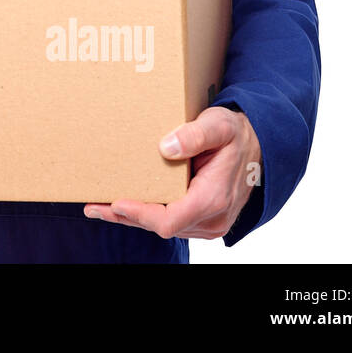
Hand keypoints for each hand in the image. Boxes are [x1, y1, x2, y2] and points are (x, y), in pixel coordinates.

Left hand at [83, 106, 261, 239]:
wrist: (258, 145)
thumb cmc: (235, 134)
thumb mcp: (219, 125)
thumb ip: (195, 135)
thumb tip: (166, 147)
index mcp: (213, 198)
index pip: (168, 219)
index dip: (140, 214)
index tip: (115, 202)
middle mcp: (212, 218)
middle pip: (161, 226)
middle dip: (126, 217)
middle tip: (93, 207)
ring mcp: (209, 222)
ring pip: (164, 227)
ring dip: (133, 218)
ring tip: (99, 207)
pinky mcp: (204, 220)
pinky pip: (171, 222)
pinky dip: (147, 215)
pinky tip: (124, 206)